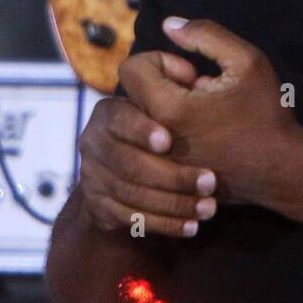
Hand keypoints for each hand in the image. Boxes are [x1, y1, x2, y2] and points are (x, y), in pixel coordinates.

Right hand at [78, 89, 217, 238]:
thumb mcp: (172, 97)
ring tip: (209, 208)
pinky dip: (164, 224)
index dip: (141, 129)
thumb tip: (195, 76)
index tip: (169, 141)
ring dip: (174, 203)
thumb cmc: (167, 128)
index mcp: (110, 111)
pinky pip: (131, 218)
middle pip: (128, 163)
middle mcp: (93, 141)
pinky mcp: (99, 205)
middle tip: (210, 182)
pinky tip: (191, 226)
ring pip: (132, 194)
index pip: (121, 118)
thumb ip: (179, 80)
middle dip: (172, 175)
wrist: (136, 171)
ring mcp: (92, 175)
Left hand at [117, 18, 302, 207]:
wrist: (283, 171)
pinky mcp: (167, 179)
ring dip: (166, 109)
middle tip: (199, 94)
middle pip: (134, 93)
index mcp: (168, 108)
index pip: (131, 68)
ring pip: (141, 120)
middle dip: (163, 85)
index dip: (162, 61)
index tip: (192, 74)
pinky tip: (201, 136)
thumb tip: (169, 24)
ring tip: (200, 116)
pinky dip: (170, 132)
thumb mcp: (247, 61)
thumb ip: (205, 35)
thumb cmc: (267, 115)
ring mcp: (159, 163)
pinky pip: (151, 144)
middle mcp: (154, 140)